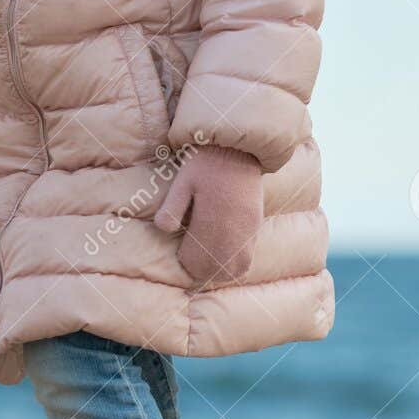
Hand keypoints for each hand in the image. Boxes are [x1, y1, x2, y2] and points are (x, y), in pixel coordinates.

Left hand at [153, 143, 262, 284]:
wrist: (238, 148)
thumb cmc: (205, 164)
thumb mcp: (182, 181)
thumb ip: (172, 207)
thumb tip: (162, 230)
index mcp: (212, 221)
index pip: (197, 261)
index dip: (186, 261)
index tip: (180, 252)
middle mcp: (233, 231)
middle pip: (216, 270)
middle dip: (201, 269)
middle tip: (191, 259)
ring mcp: (248, 231)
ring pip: (234, 269)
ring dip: (219, 271)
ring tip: (206, 260)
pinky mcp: (256, 226)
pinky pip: (248, 259)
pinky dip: (234, 265)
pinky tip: (223, 257)